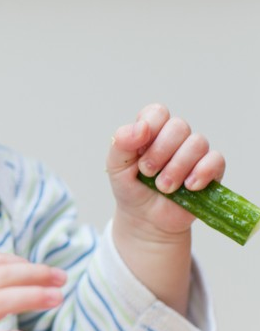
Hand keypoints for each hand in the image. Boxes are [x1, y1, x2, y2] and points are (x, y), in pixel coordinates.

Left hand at [106, 103, 224, 237]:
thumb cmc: (131, 187)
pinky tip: (188, 187)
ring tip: (163, 187)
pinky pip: (215, 160)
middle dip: (160, 152)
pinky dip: (201, 173)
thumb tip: (141, 127)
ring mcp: (194, 153)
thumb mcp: (115, 166)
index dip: (150, 128)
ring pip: (197, 143)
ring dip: (177, 167)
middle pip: (179, 126)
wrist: (145, 218)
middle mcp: (174, 137)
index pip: (158, 112)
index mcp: (151, 129)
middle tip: (147, 173)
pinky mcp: (211, 170)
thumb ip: (121, 142)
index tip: (138, 150)